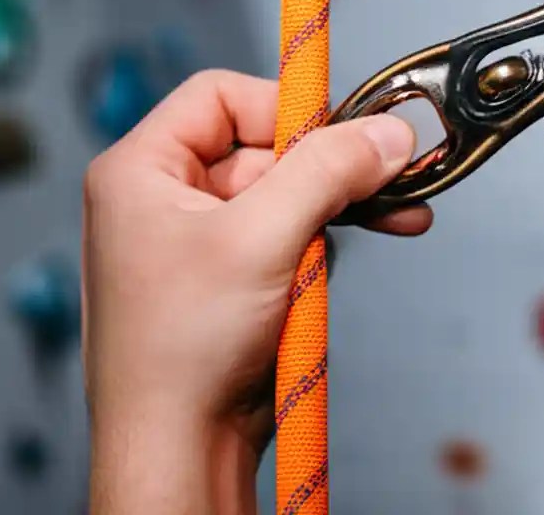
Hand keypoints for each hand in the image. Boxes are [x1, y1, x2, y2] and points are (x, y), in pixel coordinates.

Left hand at [83, 70, 428, 513]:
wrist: (183, 446)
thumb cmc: (180, 352)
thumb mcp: (260, 238)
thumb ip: (327, 172)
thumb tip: (387, 132)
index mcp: (144, 171)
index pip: (221, 97)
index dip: (285, 107)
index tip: (344, 129)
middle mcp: (171, 199)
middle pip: (269, 146)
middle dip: (333, 165)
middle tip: (392, 170)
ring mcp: (209, 241)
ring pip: (294, 193)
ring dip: (347, 203)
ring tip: (399, 209)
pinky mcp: (244, 278)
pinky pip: (300, 235)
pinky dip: (338, 239)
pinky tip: (379, 237)